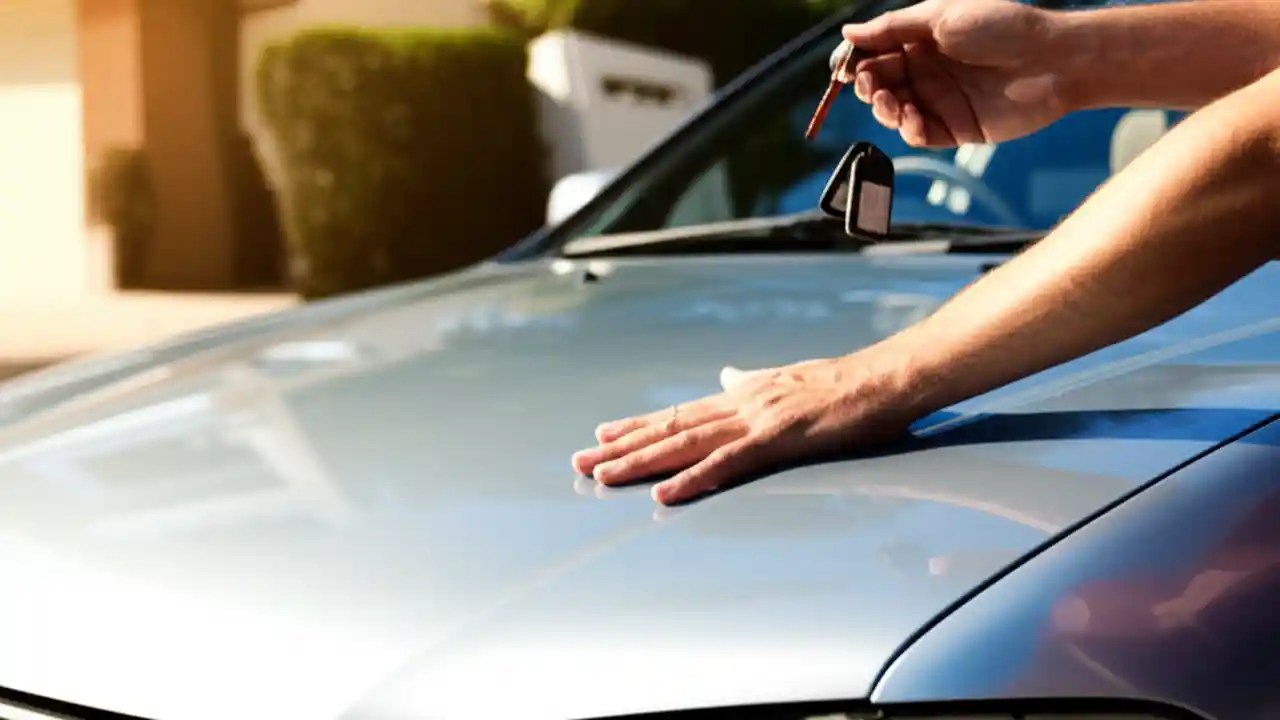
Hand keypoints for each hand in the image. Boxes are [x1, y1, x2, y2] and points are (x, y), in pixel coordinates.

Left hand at [571, 356, 912, 505]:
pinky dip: (692, 479)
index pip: (680, 413)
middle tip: (580, 462)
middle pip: (670, 428)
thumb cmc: (846, 386)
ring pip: (686, 444)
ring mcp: (756, 420)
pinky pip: (727, 463)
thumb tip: (723, 374)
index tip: (602, 435)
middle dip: (622, 446)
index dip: (639, 425)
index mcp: (744, 394)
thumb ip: (751, 381)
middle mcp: (740, 403)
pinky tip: (665, 494)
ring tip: (603, 475)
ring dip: (642, 461)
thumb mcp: (788, 380)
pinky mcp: (778, 438)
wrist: (886, 378)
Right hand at [842, 0, 1073, 146]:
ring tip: (891, 103)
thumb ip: (890, 28)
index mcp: (920, 41)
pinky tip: (913, 120)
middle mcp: (926, 71)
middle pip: (878, 84)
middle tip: (871, 86)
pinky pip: (920, 135)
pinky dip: (910, 130)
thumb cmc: (1001, 27)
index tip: (842, 68)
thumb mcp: (940, 16)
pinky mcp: (955, 127)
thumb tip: (847, 35)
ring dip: (883, 110)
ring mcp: (939, 100)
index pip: (874, 54)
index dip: (854, 62)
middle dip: (867, 87)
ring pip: (893, 112)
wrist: (1052, 59)